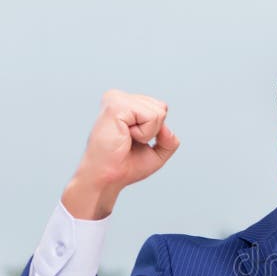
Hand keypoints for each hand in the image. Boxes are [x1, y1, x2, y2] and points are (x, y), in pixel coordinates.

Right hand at [62, 90, 179, 219]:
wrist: (107, 177)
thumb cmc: (126, 165)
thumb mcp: (157, 153)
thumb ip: (169, 140)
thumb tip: (166, 128)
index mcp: (125, 104)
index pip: (160, 107)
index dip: (156, 130)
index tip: (134, 140)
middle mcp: (118, 97)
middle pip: (161, 108)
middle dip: (153, 131)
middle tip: (130, 141)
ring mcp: (115, 99)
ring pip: (159, 112)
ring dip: (148, 133)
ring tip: (126, 139)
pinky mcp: (115, 106)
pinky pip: (151, 117)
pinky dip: (144, 134)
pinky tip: (125, 137)